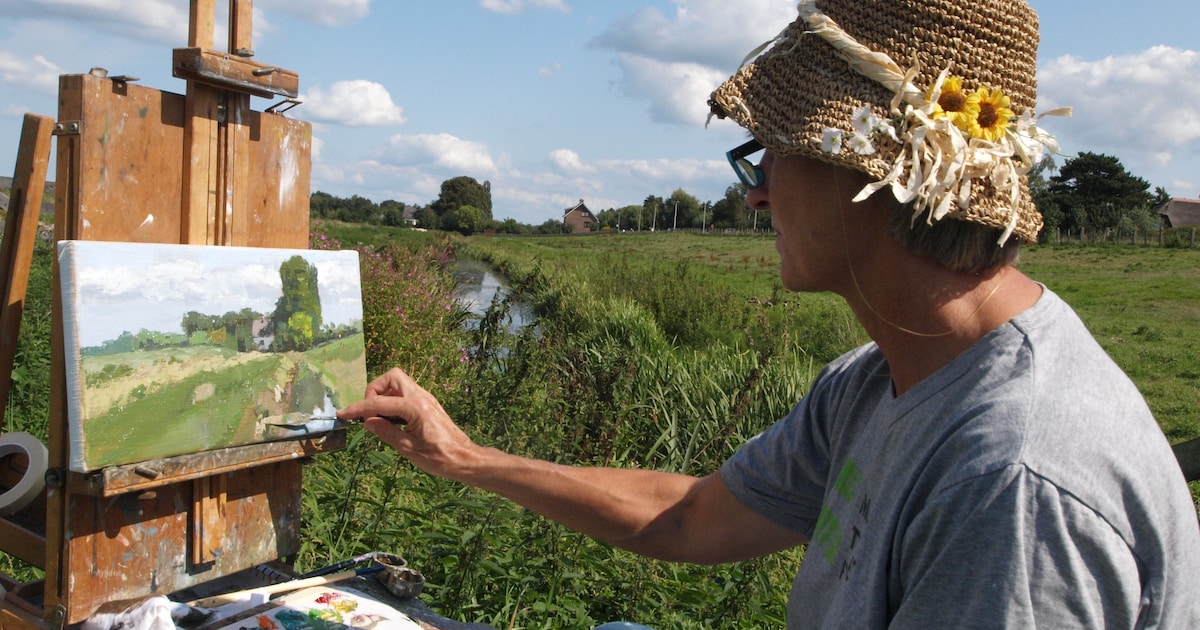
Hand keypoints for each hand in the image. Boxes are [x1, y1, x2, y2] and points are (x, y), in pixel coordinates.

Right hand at [338, 368, 479, 480]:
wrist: (465, 458)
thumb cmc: (439, 458)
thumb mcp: (408, 449)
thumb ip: (386, 432)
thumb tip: (367, 421)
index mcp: (415, 407)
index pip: (379, 403)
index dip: (358, 408)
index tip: (342, 413)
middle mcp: (421, 397)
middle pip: (392, 377)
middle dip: (375, 389)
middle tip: (369, 412)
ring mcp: (426, 398)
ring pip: (399, 382)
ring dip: (384, 394)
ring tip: (378, 417)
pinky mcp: (429, 404)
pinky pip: (406, 392)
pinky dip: (394, 399)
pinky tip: (390, 419)